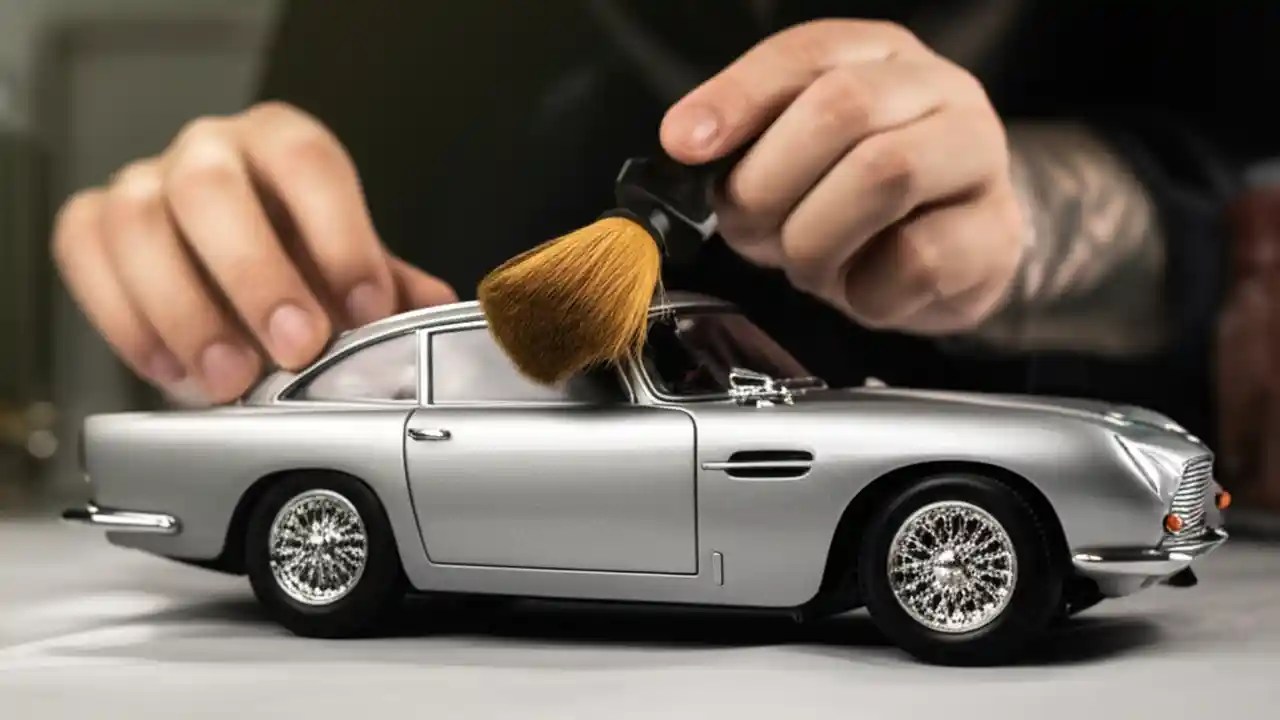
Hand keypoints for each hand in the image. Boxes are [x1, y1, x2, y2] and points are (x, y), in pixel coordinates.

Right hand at [53, 102, 455, 403]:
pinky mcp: (92, 226)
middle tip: (296, 348)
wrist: (232, 267)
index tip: (367, 307)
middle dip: (256, 275)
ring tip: (230, 378)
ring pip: (139, 226)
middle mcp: (209, 151)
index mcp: (282, 145)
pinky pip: (88, 260)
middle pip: (212, 189)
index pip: (307, 163)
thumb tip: (435, 315)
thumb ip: (389, 287)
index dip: (339, 234)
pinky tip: (172, 369)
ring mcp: (143, 184)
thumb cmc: (296, 257)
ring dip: (187, 311)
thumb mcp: (348, 267)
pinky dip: (127, 321)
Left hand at [661, 20, 1023, 332]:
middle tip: (750, 228)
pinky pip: (918, 259)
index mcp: (878, 55)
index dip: (737, 98)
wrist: (953, 254)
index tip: (686, 144)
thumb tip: (686, 140)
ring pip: (886, 174)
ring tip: (805, 261)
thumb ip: (743, 140)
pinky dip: (864, 289)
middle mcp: (938, 89)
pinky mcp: (995, 234)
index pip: (805, 54)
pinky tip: (860, 287)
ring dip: (816, 237)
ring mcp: (978, 157)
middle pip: (843, 107)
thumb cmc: (858, 200)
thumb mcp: (791, 159)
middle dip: (771, 181)